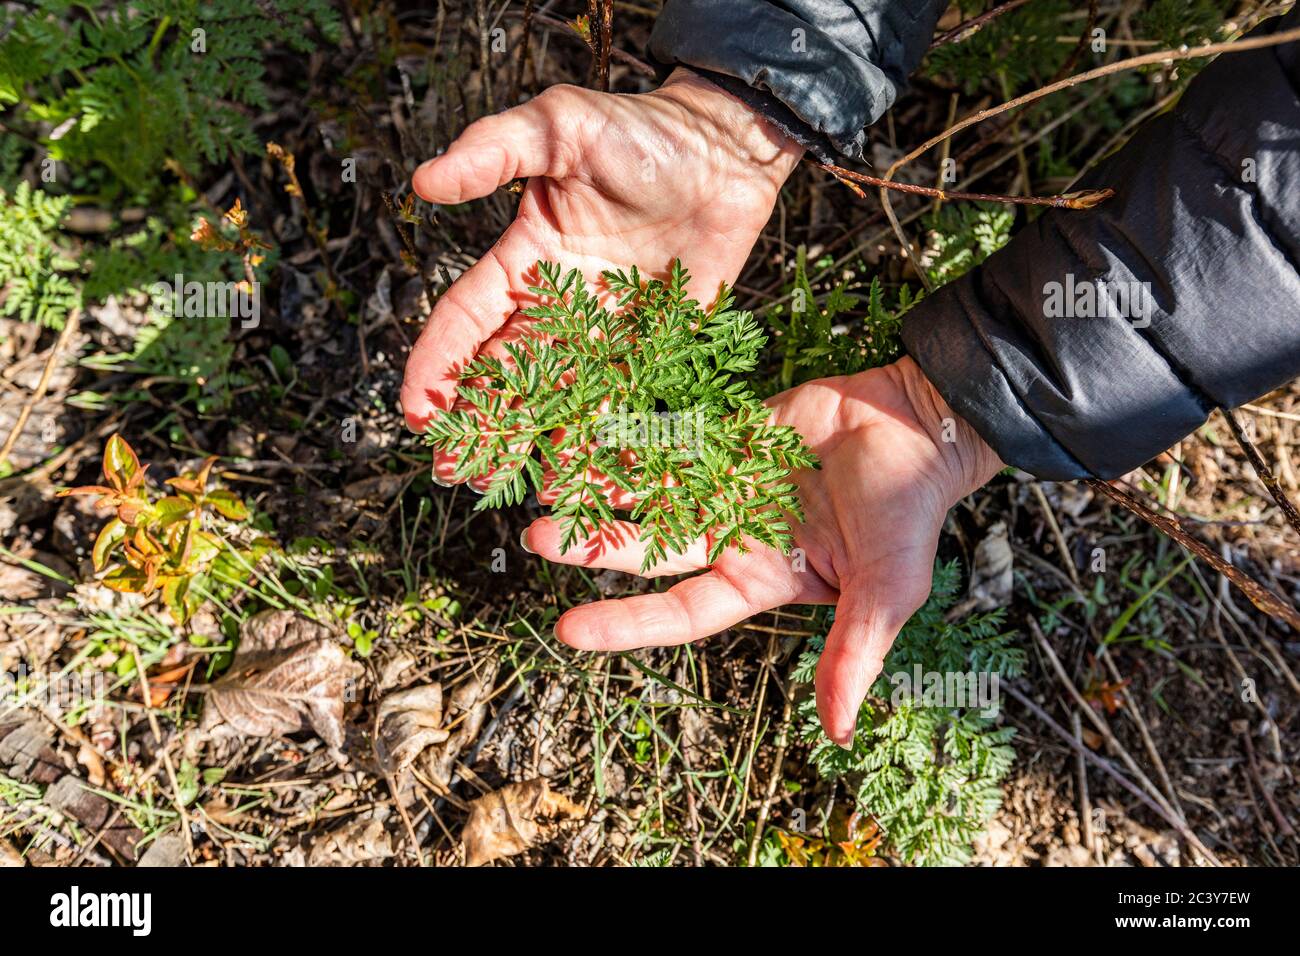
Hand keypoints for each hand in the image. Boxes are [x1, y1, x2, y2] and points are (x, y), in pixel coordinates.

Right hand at [401, 69, 803, 469]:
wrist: (729, 152)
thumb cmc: (644, 131)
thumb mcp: (559, 126)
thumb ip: (494, 151)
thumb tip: (424, 182)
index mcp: (525, 260)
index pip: (466, 320)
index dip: (438, 365)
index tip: (416, 410)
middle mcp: (558, 305)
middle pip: (504, 373)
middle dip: (476, 421)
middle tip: (453, 469)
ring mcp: (606, 333)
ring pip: (557, 397)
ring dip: (529, 440)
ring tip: (504, 483)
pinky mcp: (656, 349)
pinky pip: (623, 400)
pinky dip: (601, 436)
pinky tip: (582, 473)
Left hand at [521, 357, 1003, 745]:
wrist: (919, 424)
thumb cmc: (907, 514)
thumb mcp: (886, 593)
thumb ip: (854, 654)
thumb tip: (838, 732)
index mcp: (758, 580)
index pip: (679, 612)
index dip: (625, 625)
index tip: (567, 631)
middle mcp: (731, 536)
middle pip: (647, 549)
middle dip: (593, 546)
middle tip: (537, 537)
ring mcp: (725, 483)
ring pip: (647, 492)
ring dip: (600, 490)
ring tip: (546, 484)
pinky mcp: (727, 435)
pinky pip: (669, 440)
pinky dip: (631, 440)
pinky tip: (587, 437)